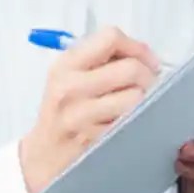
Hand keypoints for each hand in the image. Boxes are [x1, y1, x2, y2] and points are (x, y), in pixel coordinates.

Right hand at [19, 26, 159, 192]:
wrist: (44, 154)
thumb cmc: (63, 110)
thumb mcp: (69, 75)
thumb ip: (101, 58)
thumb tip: (144, 54)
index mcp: (66, 64)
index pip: (110, 38)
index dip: (136, 47)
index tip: (146, 60)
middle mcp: (71, 87)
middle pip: (130, 68)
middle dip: (148, 75)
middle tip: (149, 83)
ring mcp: (81, 115)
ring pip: (135, 97)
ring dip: (144, 100)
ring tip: (138, 103)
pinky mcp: (94, 139)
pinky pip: (130, 122)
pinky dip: (137, 119)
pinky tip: (127, 120)